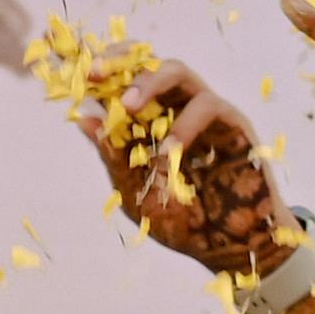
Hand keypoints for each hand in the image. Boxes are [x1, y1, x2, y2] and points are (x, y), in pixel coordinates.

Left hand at [92, 60, 302, 286]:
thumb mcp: (135, 193)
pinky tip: (170, 149)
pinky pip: (209, 107)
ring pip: (180, 73)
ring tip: (130, 106)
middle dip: (121, 63)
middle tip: (97, 75)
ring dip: (151, 82)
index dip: (105, 69)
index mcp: (151, 122)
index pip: (128, 80)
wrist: (230, 250)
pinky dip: (185, 124)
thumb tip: (83, 119)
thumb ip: (113, 157)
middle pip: (151, 63)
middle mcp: (177, 109)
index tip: (79, 73)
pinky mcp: (234, 125)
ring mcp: (206, 115)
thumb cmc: (184, 224)